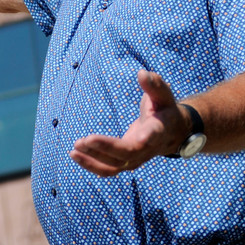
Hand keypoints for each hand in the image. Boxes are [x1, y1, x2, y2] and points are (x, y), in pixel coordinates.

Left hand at [69, 70, 188, 176]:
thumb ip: (154, 84)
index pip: (151, 137)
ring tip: (74, 150)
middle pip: (126, 155)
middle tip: (83, 140)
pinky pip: (108, 170)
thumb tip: (142, 73)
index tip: (139, 137)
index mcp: (158, 130)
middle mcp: (147, 149)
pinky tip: (76, 155)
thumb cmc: (165, 108)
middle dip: (105, 149)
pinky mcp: (125, 162)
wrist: (171, 132)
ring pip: (114, 167)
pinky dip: (92, 165)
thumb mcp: (163, 94)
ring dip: (93, 161)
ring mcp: (136, 159)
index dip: (145, 138)